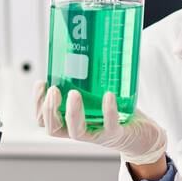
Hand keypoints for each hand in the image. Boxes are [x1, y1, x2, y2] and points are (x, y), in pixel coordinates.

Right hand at [34, 81, 167, 166]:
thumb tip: (83, 45)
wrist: (144, 135)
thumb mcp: (98, 96)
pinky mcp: (117, 134)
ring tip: (73, 94)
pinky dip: (107, 111)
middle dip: (48, 109)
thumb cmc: (118, 113)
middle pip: (53, 127)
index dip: (37, 103)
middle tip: (53, 90)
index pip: (44, 118)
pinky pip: (109, 125)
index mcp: (71, 120)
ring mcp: (97, 134)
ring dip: (72, 113)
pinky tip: (108, 96)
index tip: (41, 83)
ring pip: (76, 132)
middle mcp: (80, 130)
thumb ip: (87, 81)